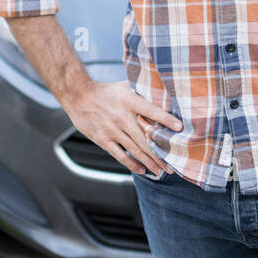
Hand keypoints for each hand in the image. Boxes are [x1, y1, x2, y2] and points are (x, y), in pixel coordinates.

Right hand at [64, 79, 182, 175]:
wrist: (78, 95)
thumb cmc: (105, 91)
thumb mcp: (125, 86)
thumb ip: (142, 91)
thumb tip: (162, 94)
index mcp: (130, 101)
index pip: (151, 110)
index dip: (165, 119)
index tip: (179, 128)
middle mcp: (122, 117)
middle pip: (145, 138)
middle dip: (160, 153)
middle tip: (173, 165)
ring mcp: (112, 130)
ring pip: (135, 150)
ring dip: (149, 162)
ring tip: (161, 171)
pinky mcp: (102, 139)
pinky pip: (120, 155)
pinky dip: (132, 164)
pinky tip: (142, 170)